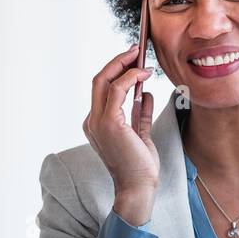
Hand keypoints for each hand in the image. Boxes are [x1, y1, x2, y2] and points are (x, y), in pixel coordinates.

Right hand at [83, 44, 159, 220]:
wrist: (138, 187)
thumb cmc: (140, 165)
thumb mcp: (141, 134)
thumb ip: (140, 114)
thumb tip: (145, 94)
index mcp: (97, 123)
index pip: (102, 89)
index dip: (116, 71)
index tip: (133, 59)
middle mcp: (92, 121)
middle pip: (99, 80)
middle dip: (117, 61)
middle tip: (136, 50)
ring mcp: (97, 122)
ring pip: (104, 81)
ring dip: (124, 66)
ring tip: (142, 59)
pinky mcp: (109, 123)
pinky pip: (117, 91)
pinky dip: (130, 79)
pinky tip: (144, 76)